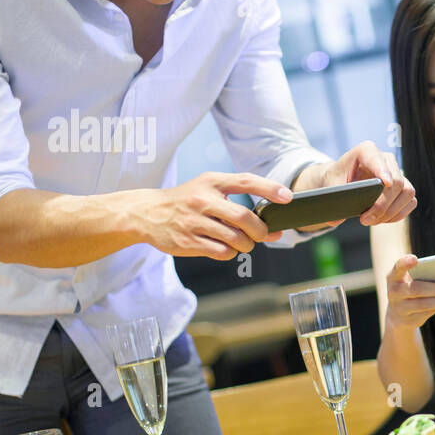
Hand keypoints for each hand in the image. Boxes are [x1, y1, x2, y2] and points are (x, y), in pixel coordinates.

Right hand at [142, 171, 289, 259]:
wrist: (147, 213)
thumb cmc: (188, 201)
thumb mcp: (208, 190)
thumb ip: (238, 205)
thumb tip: (274, 229)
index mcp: (211, 182)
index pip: (245, 181)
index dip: (269, 188)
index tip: (288, 197)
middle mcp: (202, 200)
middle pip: (244, 217)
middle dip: (260, 231)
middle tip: (262, 234)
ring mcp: (193, 221)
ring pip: (235, 239)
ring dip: (247, 245)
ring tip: (243, 243)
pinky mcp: (188, 241)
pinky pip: (222, 252)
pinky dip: (230, 253)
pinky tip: (225, 247)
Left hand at [299, 141, 416, 227]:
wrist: (343, 180)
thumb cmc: (336, 179)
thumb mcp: (331, 185)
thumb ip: (333, 199)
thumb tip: (335, 220)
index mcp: (366, 151)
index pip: (377, 159)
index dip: (383, 170)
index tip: (386, 182)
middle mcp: (386, 159)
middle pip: (396, 182)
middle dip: (382, 205)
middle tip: (365, 220)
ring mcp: (397, 173)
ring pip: (407, 193)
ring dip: (391, 212)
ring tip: (373, 221)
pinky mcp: (404, 187)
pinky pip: (410, 202)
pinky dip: (398, 214)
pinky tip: (383, 219)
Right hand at [384, 255, 434, 330]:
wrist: (398, 315)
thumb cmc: (409, 289)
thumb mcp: (410, 281)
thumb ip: (423, 276)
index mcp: (394, 277)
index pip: (398, 267)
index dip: (405, 263)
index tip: (415, 259)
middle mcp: (394, 292)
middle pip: (416, 289)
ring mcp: (399, 307)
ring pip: (423, 304)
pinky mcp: (408, 320)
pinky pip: (426, 313)